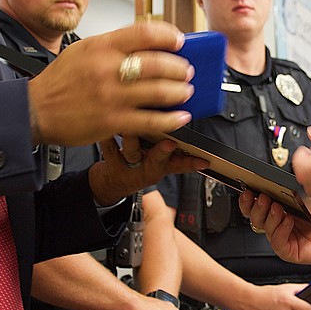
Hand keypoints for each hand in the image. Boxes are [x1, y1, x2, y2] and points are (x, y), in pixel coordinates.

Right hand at [27, 22, 193, 146]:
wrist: (36, 110)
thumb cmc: (60, 81)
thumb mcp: (83, 50)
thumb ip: (113, 45)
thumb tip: (147, 42)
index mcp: (101, 47)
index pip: (145, 33)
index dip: (169, 36)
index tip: (179, 41)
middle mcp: (107, 69)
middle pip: (158, 64)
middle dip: (180, 68)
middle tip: (186, 71)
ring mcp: (111, 96)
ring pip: (160, 92)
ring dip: (180, 92)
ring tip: (185, 92)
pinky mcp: (113, 121)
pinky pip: (152, 120)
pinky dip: (172, 119)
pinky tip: (181, 117)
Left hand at [88, 136, 207, 204]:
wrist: (114, 183)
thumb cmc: (141, 167)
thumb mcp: (164, 165)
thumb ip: (180, 153)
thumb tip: (195, 130)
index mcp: (163, 166)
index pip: (182, 165)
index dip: (192, 163)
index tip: (202, 161)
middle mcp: (147, 166)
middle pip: (158, 159)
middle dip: (163, 152)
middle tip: (169, 143)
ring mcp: (130, 164)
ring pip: (132, 151)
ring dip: (133, 138)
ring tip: (133, 126)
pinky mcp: (111, 160)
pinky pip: (109, 148)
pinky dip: (108, 138)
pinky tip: (109, 129)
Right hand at [239, 189, 310, 267]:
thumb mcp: (305, 195)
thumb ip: (289, 188)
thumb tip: (277, 177)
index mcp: (277, 210)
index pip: (254, 206)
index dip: (248, 200)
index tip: (248, 191)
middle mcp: (277, 225)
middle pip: (254, 218)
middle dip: (256, 207)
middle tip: (263, 198)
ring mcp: (282, 238)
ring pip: (264, 229)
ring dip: (269, 217)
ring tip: (277, 208)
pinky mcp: (289, 252)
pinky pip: (278, 242)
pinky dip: (280, 230)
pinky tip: (288, 221)